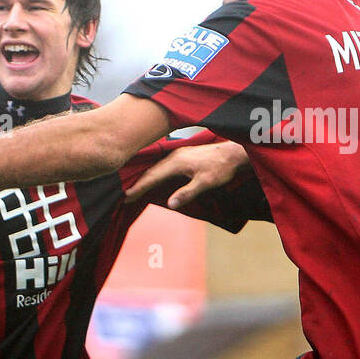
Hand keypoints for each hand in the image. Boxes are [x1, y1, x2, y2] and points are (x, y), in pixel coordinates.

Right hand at [123, 140, 248, 207]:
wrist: (234, 153)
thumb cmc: (221, 168)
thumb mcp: (205, 183)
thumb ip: (186, 193)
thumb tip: (169, 205)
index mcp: (177, 163)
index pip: (152, 177)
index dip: (139, 187)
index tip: (126, 197)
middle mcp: (174, 157)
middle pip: (151, 171)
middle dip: (137, 184)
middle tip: (125, 196)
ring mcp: (178, 155)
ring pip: (156, 167)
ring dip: (145, 178)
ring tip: (134, 188)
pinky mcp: (182, 156)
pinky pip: (162, 165)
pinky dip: (153, 173)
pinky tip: (152, 178)